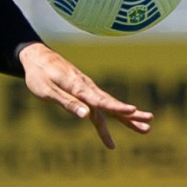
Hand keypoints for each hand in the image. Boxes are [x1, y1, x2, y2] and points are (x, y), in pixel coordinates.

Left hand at [19, 42, 152, 149]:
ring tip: (146, 129)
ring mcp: (88, 89)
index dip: (117, 107)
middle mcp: (87, 88)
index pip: (101, 100)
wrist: (37, 57)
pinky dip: (115, 114)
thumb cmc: (39, 75)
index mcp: (78, 87)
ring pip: (110, 106)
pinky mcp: (85, 92)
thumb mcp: (47, 91)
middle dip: (131, 115)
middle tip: (149, 123)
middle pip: (112, 104)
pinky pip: (103, 105)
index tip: (132, 111)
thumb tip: (85, 117)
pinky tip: (126, 120)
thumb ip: (67, 103)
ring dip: (128, 118)